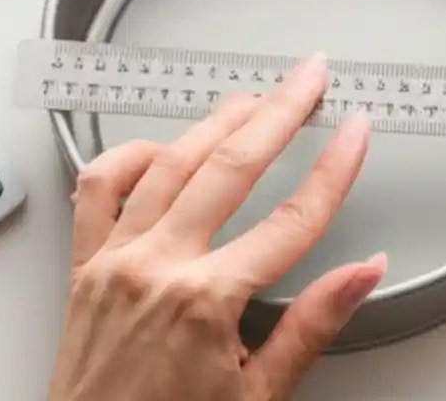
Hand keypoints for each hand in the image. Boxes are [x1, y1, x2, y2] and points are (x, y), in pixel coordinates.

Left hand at [46, 52, 385, 400]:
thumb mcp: (259, 395)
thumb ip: (312, 326)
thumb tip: (363, 274)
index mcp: (206, 302)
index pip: (292, 219)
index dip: (333, 170)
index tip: (357, 131)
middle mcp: (157, 268)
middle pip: (232, 167)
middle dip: (279, 112)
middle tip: (310, 76)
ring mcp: (115, 260)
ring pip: (170, 163)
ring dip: (216, 121)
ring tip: (254, 97)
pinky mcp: (82, 266)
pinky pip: (98, 187)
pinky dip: (131, 156)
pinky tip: (164, 146)